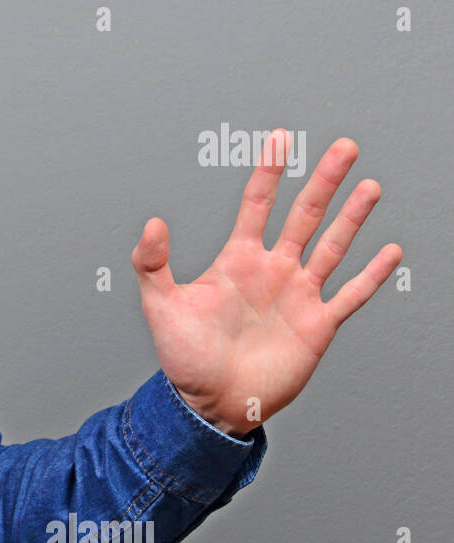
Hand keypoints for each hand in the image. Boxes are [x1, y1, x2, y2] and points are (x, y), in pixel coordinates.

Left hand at [131, 131, 401, 435]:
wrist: (210, 404)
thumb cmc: (184, 358)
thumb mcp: (161, 306)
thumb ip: (152, 263)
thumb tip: (153, 222)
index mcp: (238, 261)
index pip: (257, 205)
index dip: (269, 172)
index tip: (279, 138)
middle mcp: (273, 271)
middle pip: (305, 215)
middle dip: (324, 181)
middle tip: (344, 146)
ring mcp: (298, 296)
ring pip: (333, 246)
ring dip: (352, 217)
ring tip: (370, 185)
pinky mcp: (318, 326)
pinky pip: (351, 295)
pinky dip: (372, 275)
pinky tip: (390, 251)